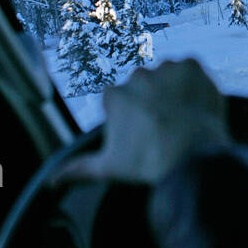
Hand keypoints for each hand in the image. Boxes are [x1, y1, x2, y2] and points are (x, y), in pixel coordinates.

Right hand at [52, 59, 229, 184]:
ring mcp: (166, 69)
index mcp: (114, 96)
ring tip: (182, 116)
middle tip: (165, 126)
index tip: (143, 133)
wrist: (193, 157)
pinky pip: (192, 69)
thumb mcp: (109, 168)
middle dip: (152, 102)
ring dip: (173, 90)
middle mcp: (138, 76)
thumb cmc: (148, 163)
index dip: (133, 118)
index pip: (121, 101)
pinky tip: (195, 103)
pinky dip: (194, 82)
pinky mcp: (193, 66)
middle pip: (145, 87)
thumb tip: (52, 181)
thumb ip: (79, 169)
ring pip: (168, 76)